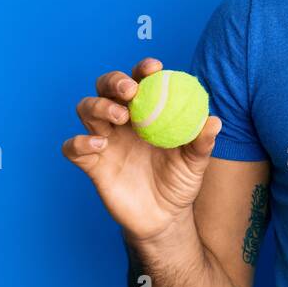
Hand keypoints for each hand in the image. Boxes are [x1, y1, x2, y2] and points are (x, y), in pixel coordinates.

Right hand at [61, 57, 221, 242]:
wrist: (164, 217)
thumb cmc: (180, 182)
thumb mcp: (195, 162)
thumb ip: (202, 142)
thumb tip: (214, 121)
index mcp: (147, 112)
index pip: (139, 81)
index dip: (142, 69)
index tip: (154, 68)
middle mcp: (121, 121)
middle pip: (105, 87)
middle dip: (114, 81)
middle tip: (131, 91)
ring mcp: (104, 140)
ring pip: (86, 108)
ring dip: (99, 106)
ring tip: (121, 118)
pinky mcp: (91, 163)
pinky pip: (73, 147)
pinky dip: (80, 141)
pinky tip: (100, 145)